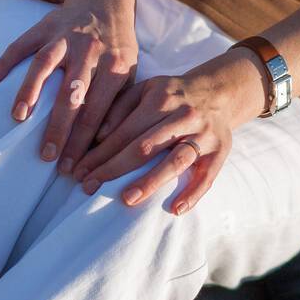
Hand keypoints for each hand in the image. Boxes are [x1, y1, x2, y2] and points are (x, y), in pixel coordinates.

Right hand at [0, 0, 137, 169]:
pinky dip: (4, 62)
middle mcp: (89, 50)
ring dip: (30, 90)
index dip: (82, 142)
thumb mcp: (129, 74)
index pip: (96, 111)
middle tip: (46, 156)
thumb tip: (103, 141)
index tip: (69, 168)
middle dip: (58, 128)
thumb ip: (118, 105)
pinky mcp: (45, 27)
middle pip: (72, 94)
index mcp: (114, 66)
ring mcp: (65, 36)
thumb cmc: (116, 48)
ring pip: (45, 64)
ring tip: (18, 118)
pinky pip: (21, 44)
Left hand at [70, 55, 265, 213]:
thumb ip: (119, 108)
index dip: (100, 153)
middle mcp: (183, 116)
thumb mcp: (144, 90)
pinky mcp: (220, 150)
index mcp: (161, 99)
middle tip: (88, 187)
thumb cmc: (171, 95)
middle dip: (114, 169)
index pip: (125, 132)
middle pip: (145, 147)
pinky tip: (176, 210)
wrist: (219, 91)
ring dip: (151, 181)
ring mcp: (204, 134)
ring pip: (175, 161)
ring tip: (127, 199)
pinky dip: (193, 194)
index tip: (79, 172)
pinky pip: (208, 176)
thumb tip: (97, 135)